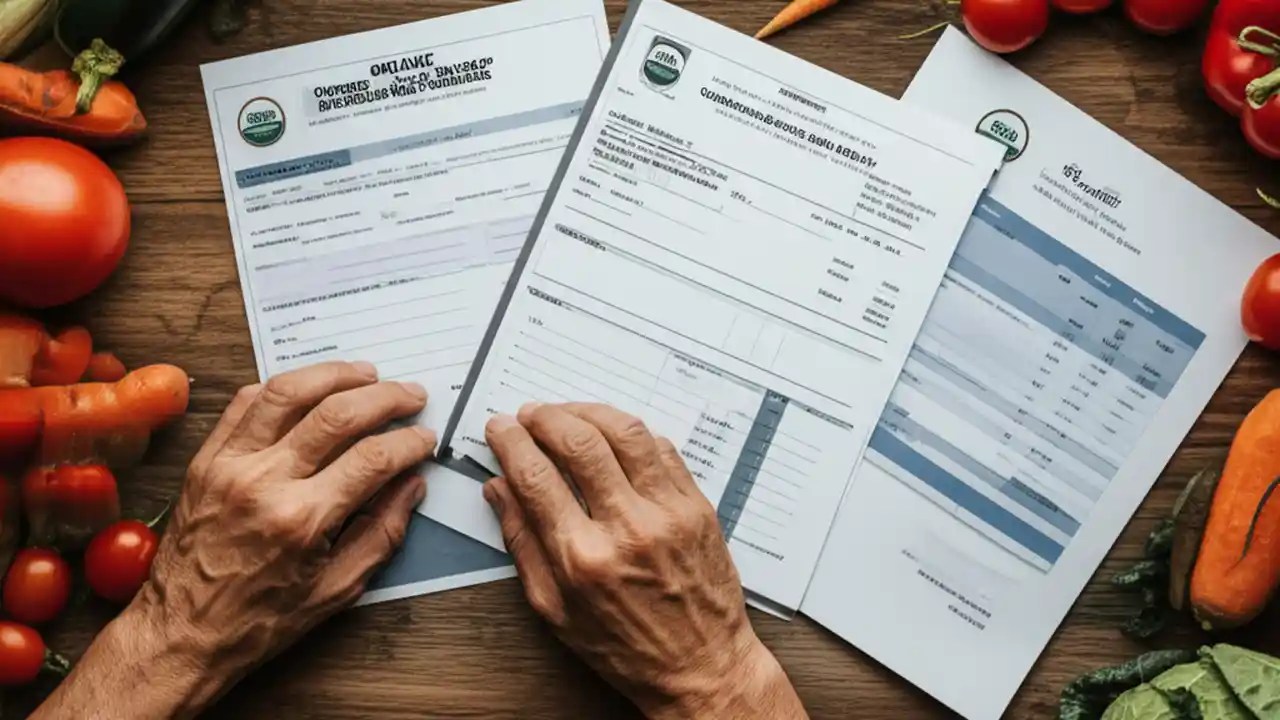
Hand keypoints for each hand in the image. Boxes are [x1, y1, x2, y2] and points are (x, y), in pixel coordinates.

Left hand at [34, 361, 434, 718]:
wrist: (179, 634)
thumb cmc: (258, 621)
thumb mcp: (337, 590)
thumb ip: (381, 533)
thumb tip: (411, 485)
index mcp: (301, 520)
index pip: (372, 459)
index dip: (408, 442)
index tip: (424, 438)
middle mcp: (263, 483)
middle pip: (337, 414)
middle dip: (384, 398)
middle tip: (410, 395)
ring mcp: (229, 466)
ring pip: (288, 393)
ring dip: (334, 374)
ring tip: (366, 374)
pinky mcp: (205, 460)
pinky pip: (245, 404)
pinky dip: (282, 387)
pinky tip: (309, 387)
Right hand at [483, 403, 806, 719]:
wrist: (701, 666)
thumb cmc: (624, 647)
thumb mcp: (554, 610)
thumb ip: (522, 543)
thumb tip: (498, 487)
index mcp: (583, 559)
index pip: (536, 477)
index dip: (511, 442)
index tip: (500, 428)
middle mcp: (627, 528)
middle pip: (580, 442)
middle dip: (546, 417)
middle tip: (530, 414)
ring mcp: (669, 513)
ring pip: (625, 432)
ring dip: (589, 412)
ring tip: (567, 414)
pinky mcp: (697, 506)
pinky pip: (662, 448)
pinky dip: (630, 432)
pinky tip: (611, 436)